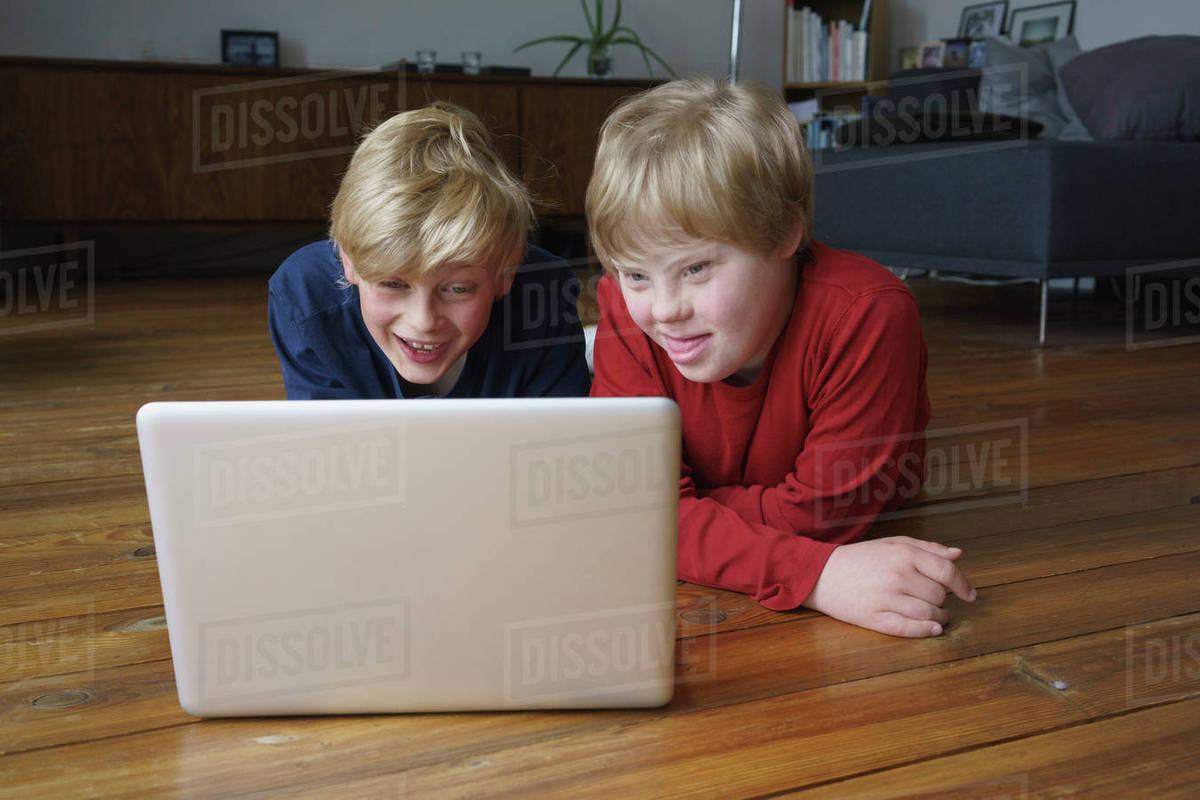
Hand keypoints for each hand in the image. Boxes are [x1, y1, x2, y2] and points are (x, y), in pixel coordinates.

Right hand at [802, 536, 975, 637]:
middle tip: (936, 601)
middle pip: (939, 596)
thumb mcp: (892, 544)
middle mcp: (897, 575)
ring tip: (936, 617)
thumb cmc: (860, 558)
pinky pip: (909, 629)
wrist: (820, 573)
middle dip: (943, 601)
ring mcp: (886, 598)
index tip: (970, 595)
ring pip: (928, 615)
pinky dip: (925, 631)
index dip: (963, 585)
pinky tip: (932, 629)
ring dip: (939, 618)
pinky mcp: (875, 618)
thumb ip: (927, 548)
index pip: (947, 572)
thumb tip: (958, 555)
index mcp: (904, 554)